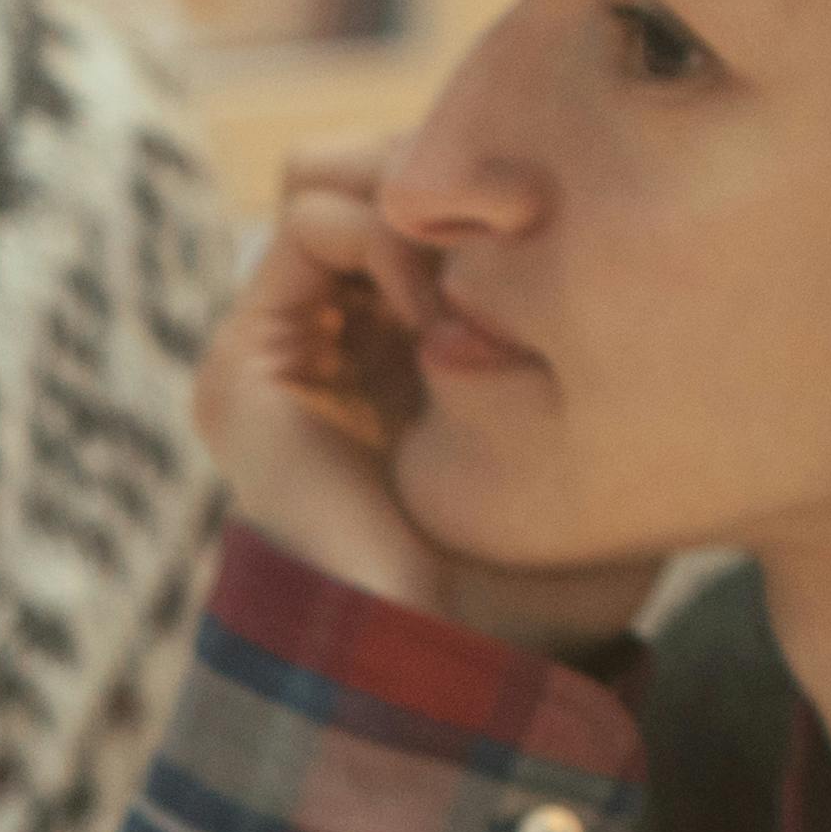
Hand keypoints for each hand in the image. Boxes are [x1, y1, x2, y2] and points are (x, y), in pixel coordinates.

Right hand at [199, 151, 663, 653]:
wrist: (468, 653)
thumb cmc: (552, 567)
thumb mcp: (581, 421)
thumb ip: (571, 320)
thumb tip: (589, 201)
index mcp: (392, 366)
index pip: (425, 205)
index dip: (491, 182)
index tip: (563, 217)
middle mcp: (326, 356)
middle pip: (376, 178)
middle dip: (453, 181)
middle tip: (527, 227)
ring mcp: (276, 362)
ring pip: (339, 183)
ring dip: (423, 208)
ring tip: (482, 286)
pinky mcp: (241, 372)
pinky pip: (308, 224)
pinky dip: (383, 232)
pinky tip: (441, 306)